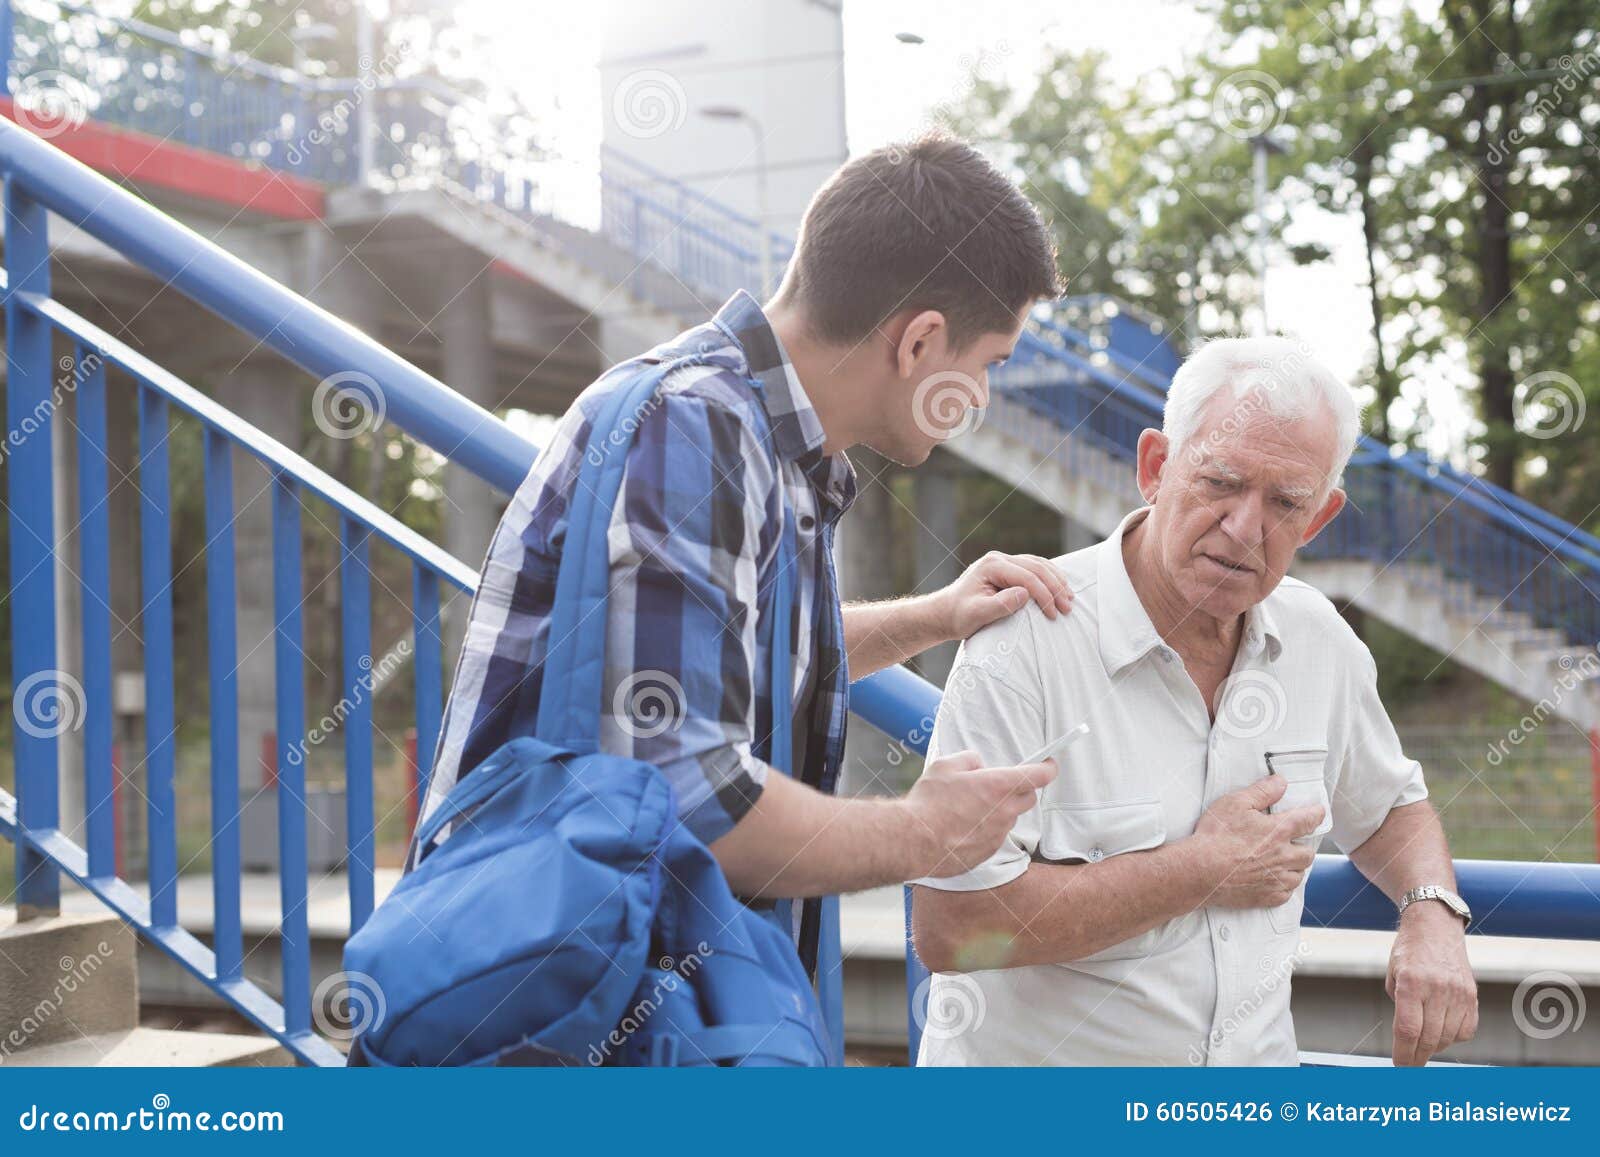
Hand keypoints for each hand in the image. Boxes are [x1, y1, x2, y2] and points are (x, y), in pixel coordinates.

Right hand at [905, 749, 1057, 878]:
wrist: (913, 841)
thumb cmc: (928, 802)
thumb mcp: (945, 766)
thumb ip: (969, 760)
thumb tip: (978, 765)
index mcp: (999, 785)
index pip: (1038, 775)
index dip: (1048, 767)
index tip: (1048, 764)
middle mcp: (1004, 811)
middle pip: (1028, 798)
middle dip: (1020, 789)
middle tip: (998, 785)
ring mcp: (997, 835)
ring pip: (1008, 819)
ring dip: (997, 811)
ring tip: (966, 809)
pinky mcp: (987, 853)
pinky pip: (994, 837)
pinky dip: (984, 830)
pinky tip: (960, 828)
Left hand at [932, 551, 1072, 640]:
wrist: (945, 613)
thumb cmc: (958, 616)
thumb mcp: (976, 615)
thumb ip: (1000, 605)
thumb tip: (1025, 594)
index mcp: (991, 566)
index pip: (1026, 577)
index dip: (1044, 595)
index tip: (1054, 614)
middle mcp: (999, 558)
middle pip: (1036, 568)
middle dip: (1055, 588)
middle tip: (1068, 608)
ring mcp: (1004, 561)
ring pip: (1039, 564)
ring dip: (1056, 580)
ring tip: (1070, 598)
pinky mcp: (1008, 569)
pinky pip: (1034, 568)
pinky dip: (1050, 577)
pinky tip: (1060, 587)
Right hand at [1190, 775, 1322, 908]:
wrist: (1199, 871)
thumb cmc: (1215, 836)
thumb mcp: (1235, 803)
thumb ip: (1262, 792)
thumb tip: (1281, 782)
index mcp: (1279, 831)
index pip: (1308, 820)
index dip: (1316, 814)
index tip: (1318, 812)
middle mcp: (1283, 856)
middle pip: (1308, 853)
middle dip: (1304, 846)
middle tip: (1294, 842)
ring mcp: (1277, 879)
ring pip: (1299, 874)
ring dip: (1295, 867)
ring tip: (1284, 862)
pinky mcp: (1267, 897)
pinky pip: (1287, 893)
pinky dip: (1284, 886)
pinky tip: (1274, 880)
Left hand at [1387, 901, 1476, 1065]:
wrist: (1436, 927)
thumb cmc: (1409, 952)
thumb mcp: (1393, 974)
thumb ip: (1399, 1005)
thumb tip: (1408, 1038)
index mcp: (1410, 983)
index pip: (1408, 1029)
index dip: (1404, 1053)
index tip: (1400, 1066)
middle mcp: (1436, 988)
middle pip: (1428, 1037)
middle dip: (1417, 1056)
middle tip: (1410, 1066)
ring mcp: (1458, 993)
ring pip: (1447, 1037)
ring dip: (1434, 1048)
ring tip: (1423, 1047)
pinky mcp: (1472, 996)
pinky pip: (1465, 1030)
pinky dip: (1453, 1038)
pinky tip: (1443, 1033)